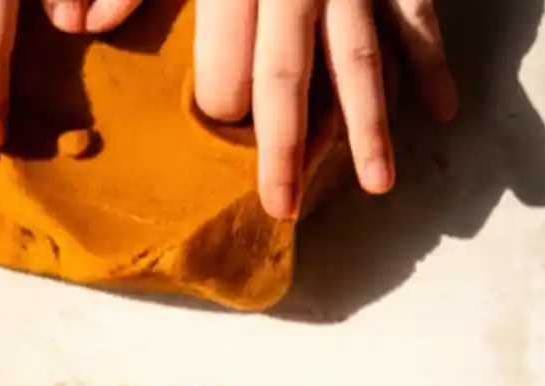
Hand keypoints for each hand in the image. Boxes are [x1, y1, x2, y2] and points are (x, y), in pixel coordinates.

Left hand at [191, 0, 457, 217]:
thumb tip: (101, 26)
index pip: (227, 65)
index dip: (220, 104)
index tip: (221, 124)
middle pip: (285, 79)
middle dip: (284, 149)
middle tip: (284, 207)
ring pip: (360, 61)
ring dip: (370, 127)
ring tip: (378, 183)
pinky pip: (417, 18)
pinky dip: (432, 63)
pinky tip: (443, 109)